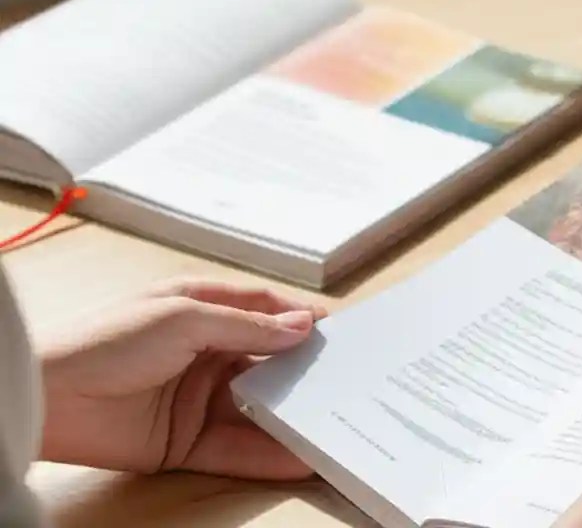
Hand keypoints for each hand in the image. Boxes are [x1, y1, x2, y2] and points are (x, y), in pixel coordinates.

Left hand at [38, 283, 326, 478]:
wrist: (48, 398)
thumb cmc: (107, 341)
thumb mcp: (185, 318)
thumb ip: (247, 327)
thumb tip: (302, 327)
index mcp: (200, 308)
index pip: (263, 309)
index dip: (299, 318)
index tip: (339, 333)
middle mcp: (203, 351)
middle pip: (266, 362)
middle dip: (304, 371)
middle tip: (348, 380)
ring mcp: (196, 398)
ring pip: (257, 407)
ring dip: (292, 415)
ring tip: (335, 422)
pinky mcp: (186, 442)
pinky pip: (237, 449)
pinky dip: (269, 454)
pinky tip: (302, 456)